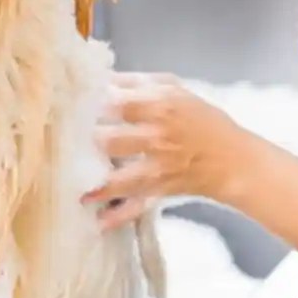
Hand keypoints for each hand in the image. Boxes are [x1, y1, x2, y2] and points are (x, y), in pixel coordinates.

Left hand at [81, 73, 255, 229]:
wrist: (234, 160)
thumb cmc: (203, 120)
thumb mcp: (176, 89)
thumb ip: (139, 81)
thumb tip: (104, 76)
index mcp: (161, 106)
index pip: (118, 102)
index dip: (91, 105)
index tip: (68, 105)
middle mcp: (158, 136)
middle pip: (114, 139)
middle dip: (88, 143)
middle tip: (63, 142)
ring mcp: (159, 167)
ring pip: (122, 177)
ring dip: (96, 184)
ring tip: (74, 186)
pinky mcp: (160, 190)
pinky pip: (136, 205)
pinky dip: (118, 215)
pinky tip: (97, 221)